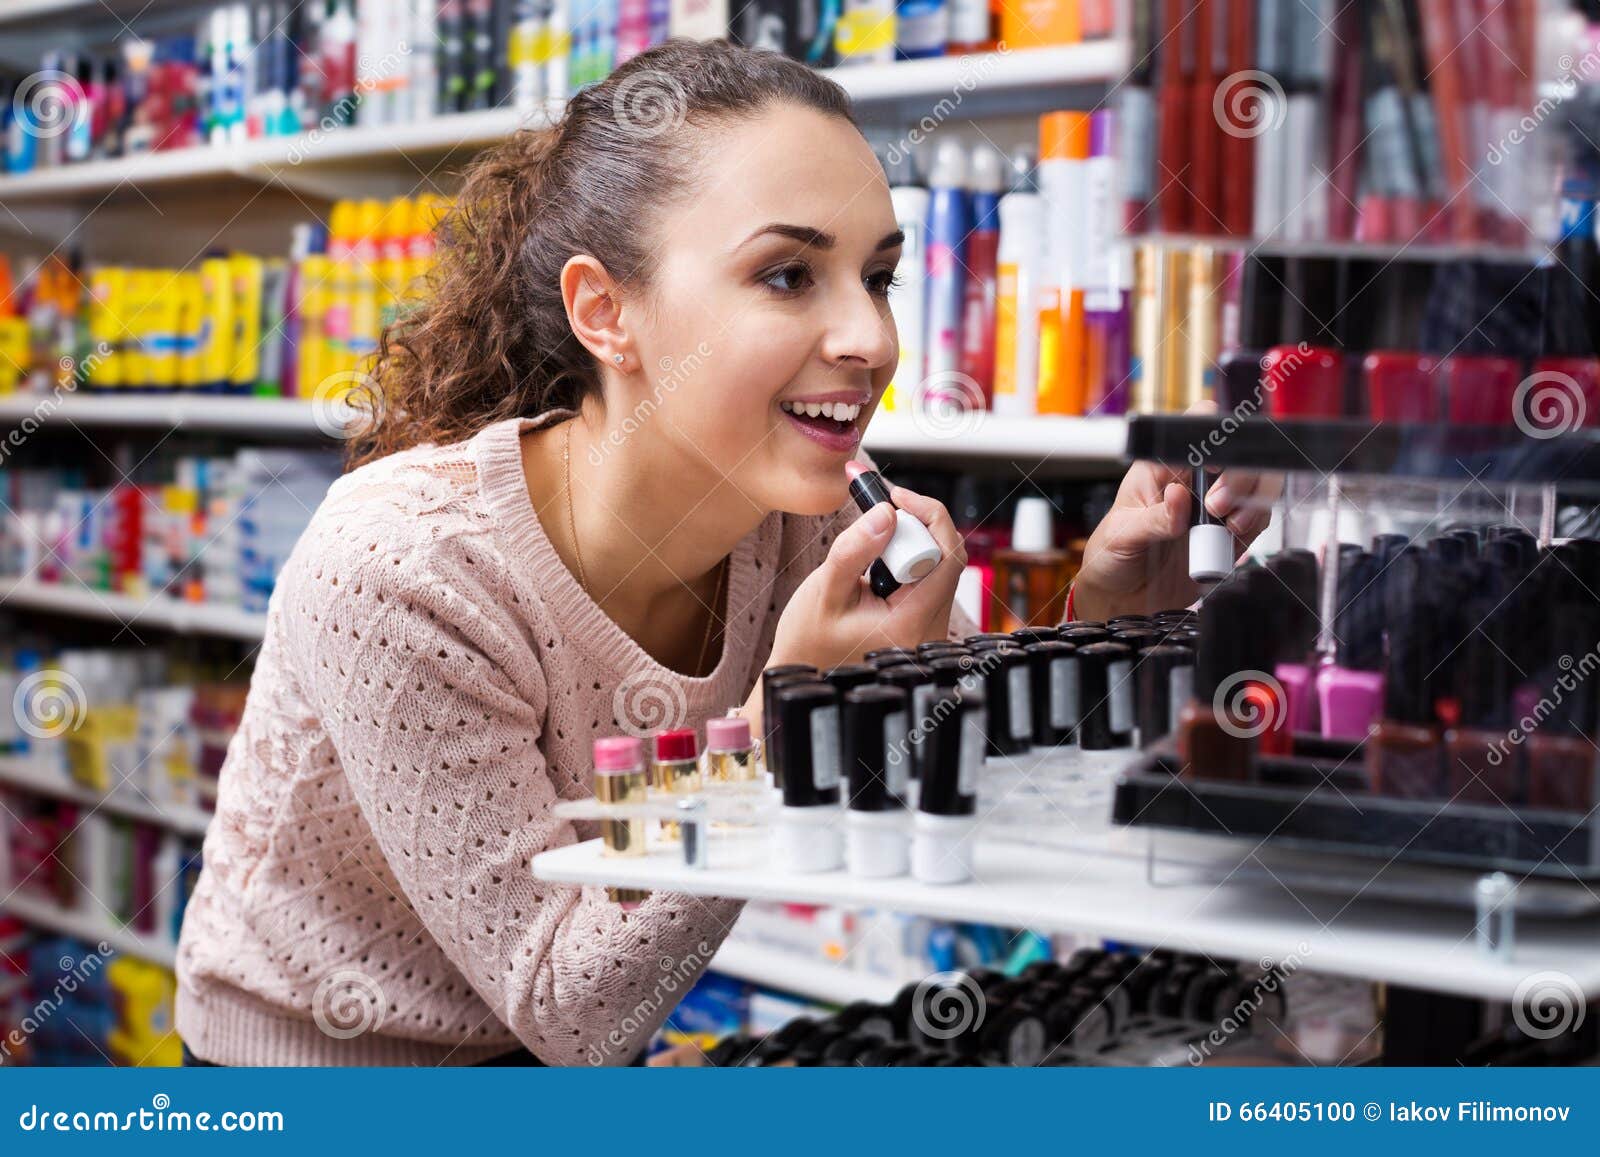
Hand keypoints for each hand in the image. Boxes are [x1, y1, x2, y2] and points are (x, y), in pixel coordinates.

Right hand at [767, 486, 966, 671]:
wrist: (805, 669)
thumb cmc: (809, 638)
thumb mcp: (825, 589)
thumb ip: (855, 550)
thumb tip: (887, 513)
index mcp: (910, 625)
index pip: (947, 558)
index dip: (928, 517)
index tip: (895, 498)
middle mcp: (930, 630)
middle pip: (947, 558)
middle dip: (918, 526)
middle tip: (880, 514)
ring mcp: (930, 628)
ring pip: (941, 565)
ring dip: (913, 541)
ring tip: (876, 539)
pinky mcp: (924, 621)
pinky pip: (931, 578)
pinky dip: (911, 558)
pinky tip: (882, 558)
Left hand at [1072, 453, 1278, 622]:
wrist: (1123, 597)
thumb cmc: (1112, 555)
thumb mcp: (1122, 536)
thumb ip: (1153, 519)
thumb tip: (1178, 496)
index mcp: (1161, 464)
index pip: (1197, 426)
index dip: (1215, 434)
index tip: (1213, 464)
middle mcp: (1193, 478)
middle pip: (1239, 453)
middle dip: (1239, 476)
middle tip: (1216, 506)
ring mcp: (1215, 502)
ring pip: (1257, 482)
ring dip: (1252, 500)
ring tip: (1228, 525)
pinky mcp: (1230, 530)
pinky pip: (1258, 517)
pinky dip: (1255, 524)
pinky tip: (1232, 537)